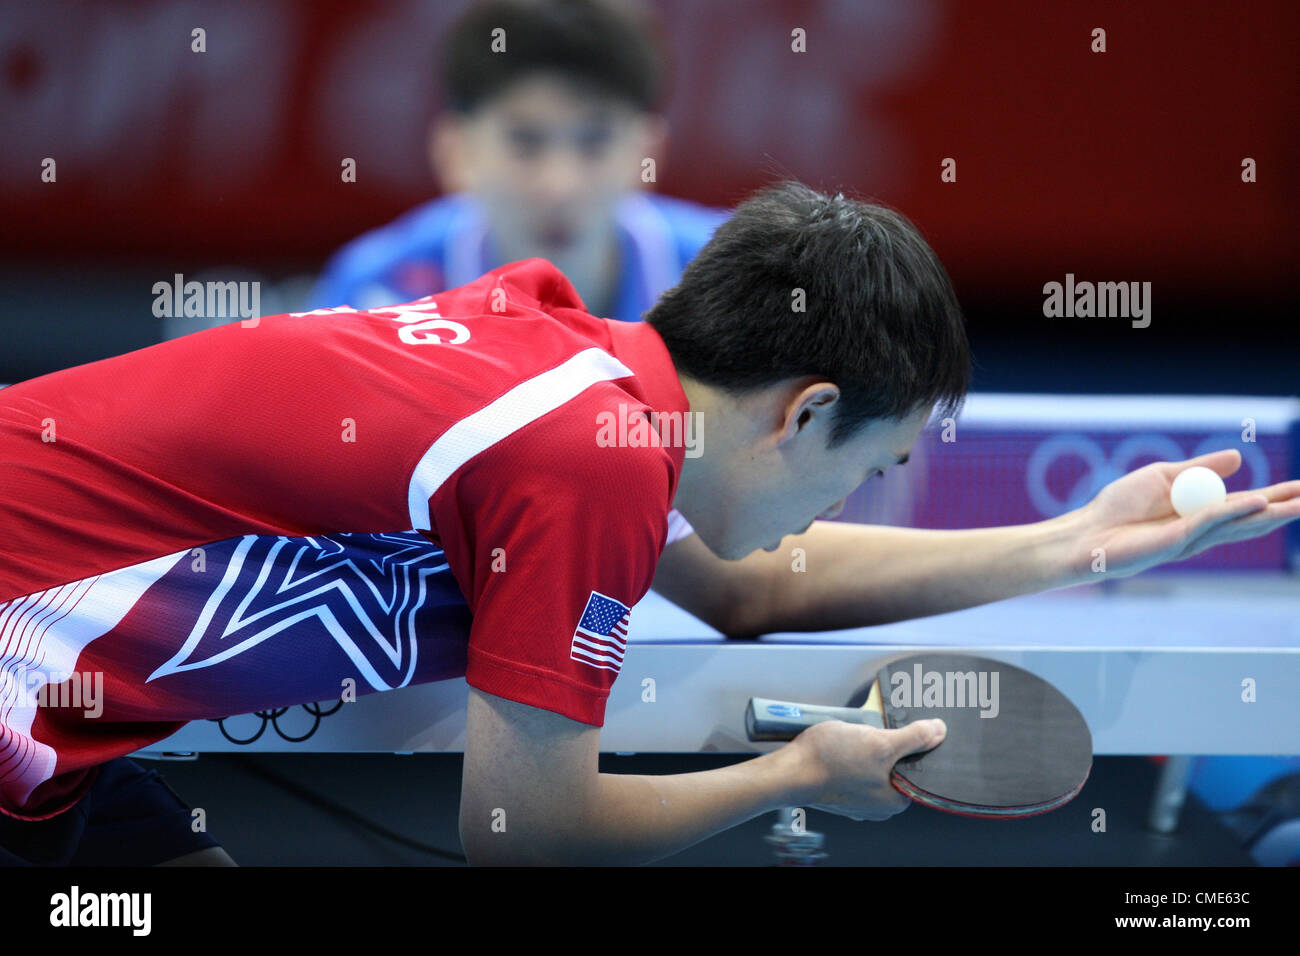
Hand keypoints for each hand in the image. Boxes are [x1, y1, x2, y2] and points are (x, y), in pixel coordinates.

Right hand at [788, 717, 946, 820]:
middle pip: (895, 765)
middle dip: (888, 743)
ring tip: (856, 735)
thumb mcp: (881, 744)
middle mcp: (878, 805)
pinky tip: (843, 742)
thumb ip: (914, 738)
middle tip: (876, 729)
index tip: (909, 729)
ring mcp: (857, 797)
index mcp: (895, 801)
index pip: (919, 770)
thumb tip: (939, 731)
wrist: (790, 770)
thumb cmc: (832, 762)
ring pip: (873, 763)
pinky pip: (854, 766)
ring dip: (868, 745)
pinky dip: (851, 752)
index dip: (916, 746)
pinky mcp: (839, 787)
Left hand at [1069, 449, 1299, 579]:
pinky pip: (1211, 521)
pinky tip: (1258, 503)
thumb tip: (1239, 458)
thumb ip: (1201, 469)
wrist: (1086, 532)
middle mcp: (1202, 530)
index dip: (1275, 497)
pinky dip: (1235, 509)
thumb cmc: (1118, 507)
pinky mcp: (1177, 540)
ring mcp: (1192, 538)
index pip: (1246, 505)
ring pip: (1239, 524)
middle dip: (1284, 509)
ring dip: (1272, 513)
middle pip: (1252, 519)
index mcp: (1200, 515)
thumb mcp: (1164, 477)